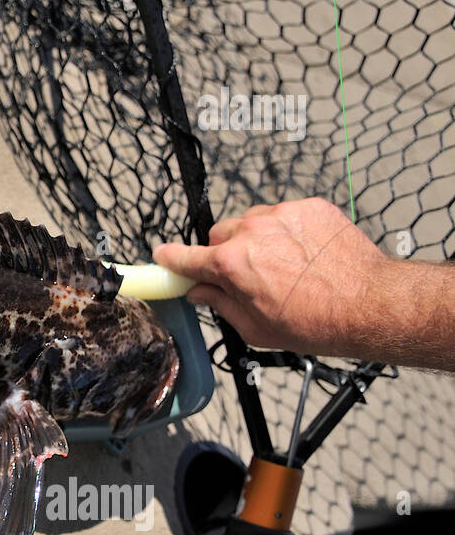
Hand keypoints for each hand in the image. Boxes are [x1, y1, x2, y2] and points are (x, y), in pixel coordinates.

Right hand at [152, 198, 388, 356]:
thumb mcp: (256, 329)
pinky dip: (287, 230)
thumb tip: (201, 293)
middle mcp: (251, 231)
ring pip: (251, 221)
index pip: (185, 257)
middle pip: (219, 235)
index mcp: (231, 264)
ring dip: (256, 238)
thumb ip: (221, 305)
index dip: (170, 259)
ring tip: (283, 263)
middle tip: (246, 275)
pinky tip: (305, 253)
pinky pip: (284, 214)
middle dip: (225, 253)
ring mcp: (281, 214)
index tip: (162, 256)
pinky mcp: (309, 206)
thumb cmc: (316, 323)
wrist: (372, 305)